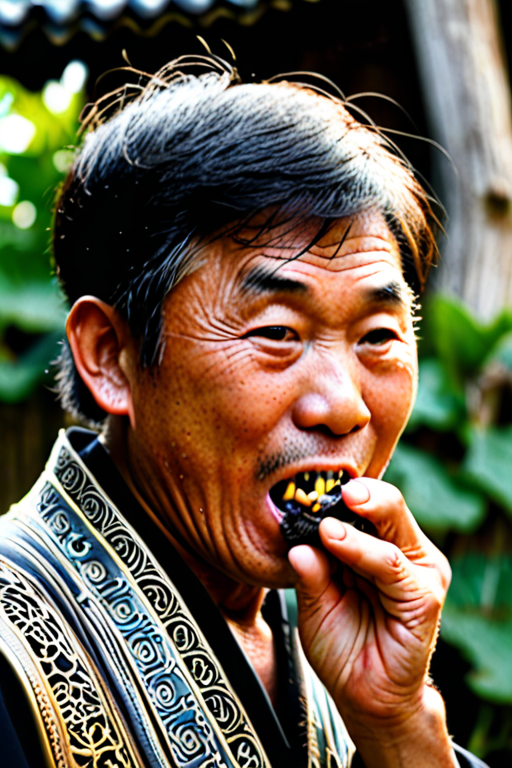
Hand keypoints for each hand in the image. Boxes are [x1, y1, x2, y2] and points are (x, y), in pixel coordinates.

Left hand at [288, 478, 456, 766]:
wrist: (364, 694)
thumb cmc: (343, 642)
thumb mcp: (316, 602)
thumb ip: (312, 572)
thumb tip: (296, 543)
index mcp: (383, 544)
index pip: (369, 506)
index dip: (344, 493)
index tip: (313, 485)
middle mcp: (407, 553)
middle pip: (388, 507)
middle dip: (360, 493)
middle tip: (333, 488)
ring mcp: (420, 574)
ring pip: (390, 532)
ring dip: (353, 525)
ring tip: (324, 524)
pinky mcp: (424, 598)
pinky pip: (392, 566)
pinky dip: (363, 550)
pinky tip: (336, 541)